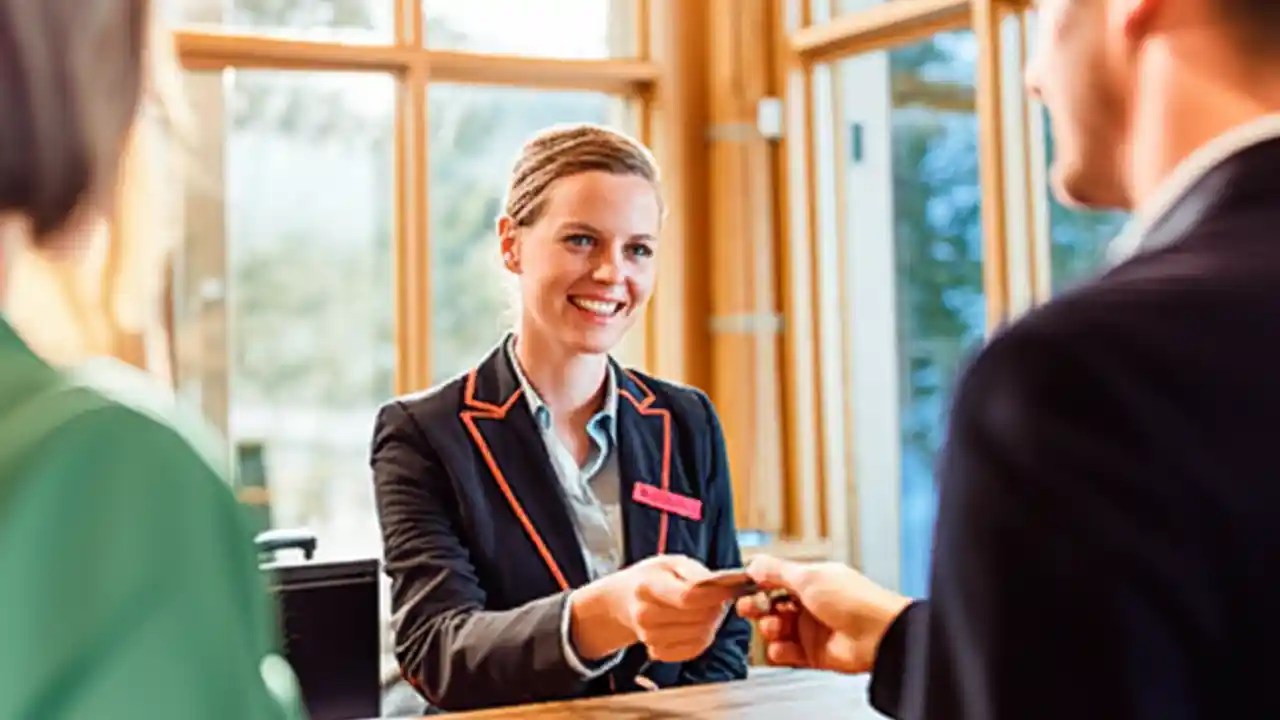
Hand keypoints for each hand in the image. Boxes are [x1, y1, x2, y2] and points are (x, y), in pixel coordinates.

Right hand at [570, 555, 737, 662]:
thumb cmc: (655, 577)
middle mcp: (644, 614)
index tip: (732, 588)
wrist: (625, 599)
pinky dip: (702, 638)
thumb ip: (697, 573)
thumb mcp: (672, 563)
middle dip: (716, 607)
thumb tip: (725, 585)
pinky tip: (696, 624)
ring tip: (706, 609)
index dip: (716, 594)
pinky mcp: (657, 652)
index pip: (689, 596)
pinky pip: (693, 650)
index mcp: (647, 585)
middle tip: (719, 597)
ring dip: (711, 623)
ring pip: (699, 635)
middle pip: (697, 617)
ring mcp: (649, 636)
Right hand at [735, 555, 910, 674]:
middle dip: (757, 607)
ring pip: (776, 630)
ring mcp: (812, 629)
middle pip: (771, 606)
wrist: (878, 635)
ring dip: (770, 629)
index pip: (776, 580)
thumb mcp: (809, 577)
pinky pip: (786, 653)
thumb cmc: (854, 601)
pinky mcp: (813, 653)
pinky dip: (780, 651)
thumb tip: (753, 564)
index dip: (757, 584)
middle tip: (749, 608)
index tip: (743, 586)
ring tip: (776, 627)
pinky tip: (782, 647)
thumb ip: (776, 571)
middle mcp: (810, 604)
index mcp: (812, 581)